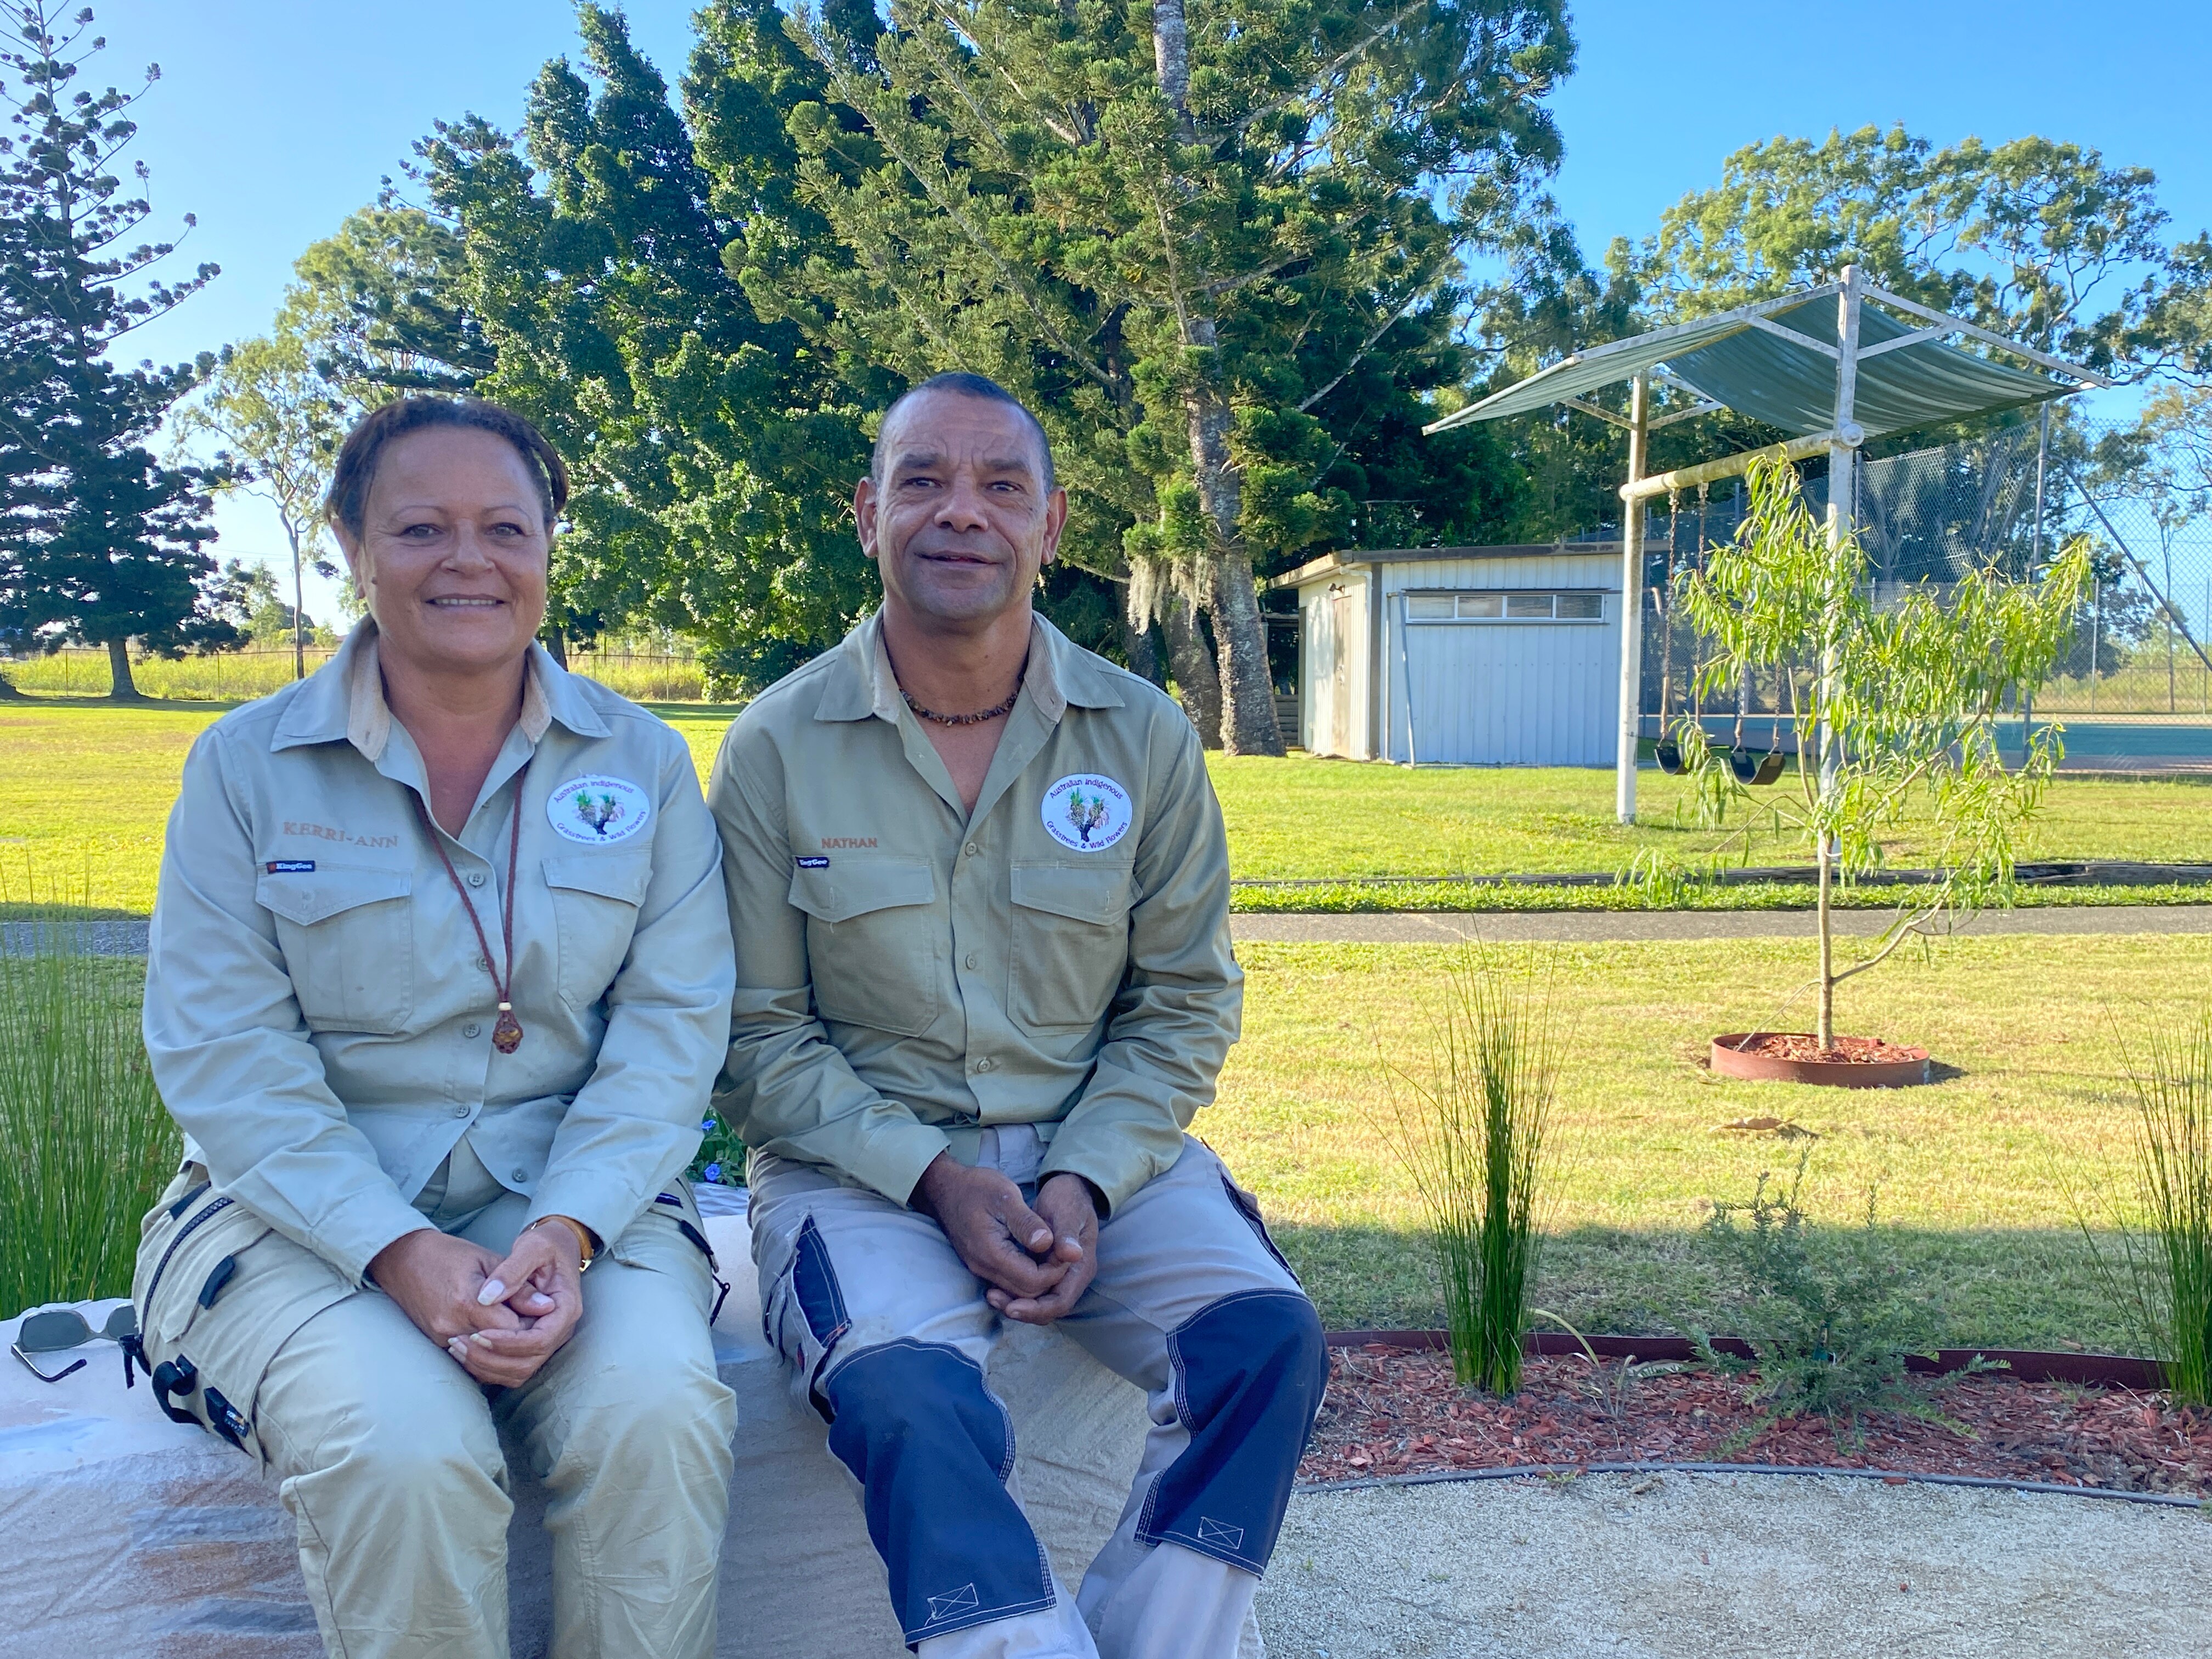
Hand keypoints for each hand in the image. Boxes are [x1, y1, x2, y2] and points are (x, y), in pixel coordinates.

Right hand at [365, 1225, 568, 1387]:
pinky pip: (469, 1357)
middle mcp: (452, 1325)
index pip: (513, 1330)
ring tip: (516, 1326)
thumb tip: (548, 1307)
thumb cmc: (450, 1254)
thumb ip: (519, 1288)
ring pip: (485, 1358)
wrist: (404, 1260)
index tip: (540, 1313)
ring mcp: (441, 1338)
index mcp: (468, 1302)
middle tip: (532, 1321)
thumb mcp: (489, 1260)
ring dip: (504, 1348)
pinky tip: (496, 1335)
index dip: (532, 1324)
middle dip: (521, 1338)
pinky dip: (486, 1350)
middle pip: (501, 1347)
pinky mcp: (435, 1343)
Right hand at [910, 1154, 1075, 1307]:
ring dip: (1039, 1277)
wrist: (946, 1189)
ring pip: (1018, 1290)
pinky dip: (1026, 1274)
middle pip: (1027, 1292)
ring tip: (1052, 1253)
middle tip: (1062, 1253)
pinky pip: (1008, 1282)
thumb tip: (1047, 1243)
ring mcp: (980, 1269)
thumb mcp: (1005, 1196)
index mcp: (991, 1253)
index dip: (1055, 1270)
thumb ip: (1026, 1222)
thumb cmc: (976, 1188)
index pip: (1033, 1281)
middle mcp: (984, 1268)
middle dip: (1050, 1277)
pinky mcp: (981, 1266)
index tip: (1065, 1250)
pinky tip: (1036, 1255)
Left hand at [987, 1174, 1099, 1325]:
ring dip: (1017, 1303)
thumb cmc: (1068, 1199)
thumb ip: (1067, 1233)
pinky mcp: (1047, 1271)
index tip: (1013, 1307)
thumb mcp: (1066, 1211)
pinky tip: (995, 1287)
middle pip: (1049, 1309)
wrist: (1068, 1190)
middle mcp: (1072, 1277)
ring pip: (1040, 1304)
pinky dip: (1016, 1293)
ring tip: (992, 1296)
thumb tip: (1071, 1255)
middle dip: (1024, 1311)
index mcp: (1081, 1266)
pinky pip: (1032, 1292)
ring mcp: (1061, 1276)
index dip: (1037, 1309)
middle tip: (995, 1301)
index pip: (1061, 1302)